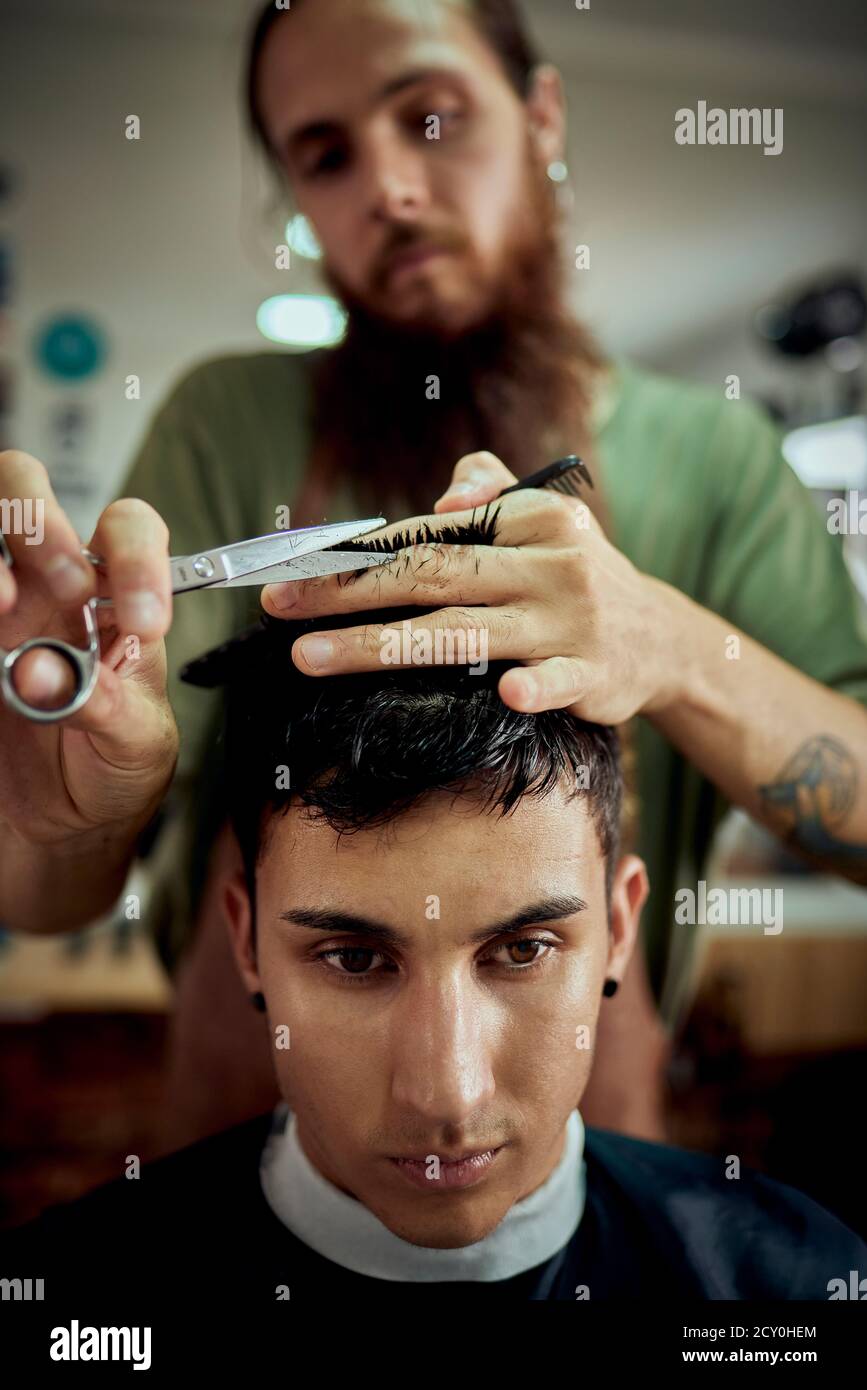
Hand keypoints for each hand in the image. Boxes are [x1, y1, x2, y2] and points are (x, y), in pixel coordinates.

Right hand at [0, 450, 177, 845]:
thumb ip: (104, 704)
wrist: (60, 828)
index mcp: (111, 597)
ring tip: (4, 605)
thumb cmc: (111, 769)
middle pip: (26, 492)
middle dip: (39, 519)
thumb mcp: (134, 744)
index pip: (128, 531)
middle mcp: (43, 587)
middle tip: (65, 584)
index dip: (136, 557)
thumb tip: (47, 670)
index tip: (142, 619)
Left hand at [261, 450, 684, 724]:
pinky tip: (508, 694)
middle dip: (345, 592)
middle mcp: (549, 563)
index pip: (427, 535)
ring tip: (311, 657)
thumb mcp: (544, 522)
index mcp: (532, 518)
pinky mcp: (595, 673)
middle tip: (276, 608)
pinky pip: (559, 679)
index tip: (290, 568)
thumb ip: (489, 491)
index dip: (355, 551)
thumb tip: (439, 499)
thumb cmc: (578, 576)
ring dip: (383, 646)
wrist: (662, 638)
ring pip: (464, 632)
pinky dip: (535, 685)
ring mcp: (571, 620)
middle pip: (430, 577)